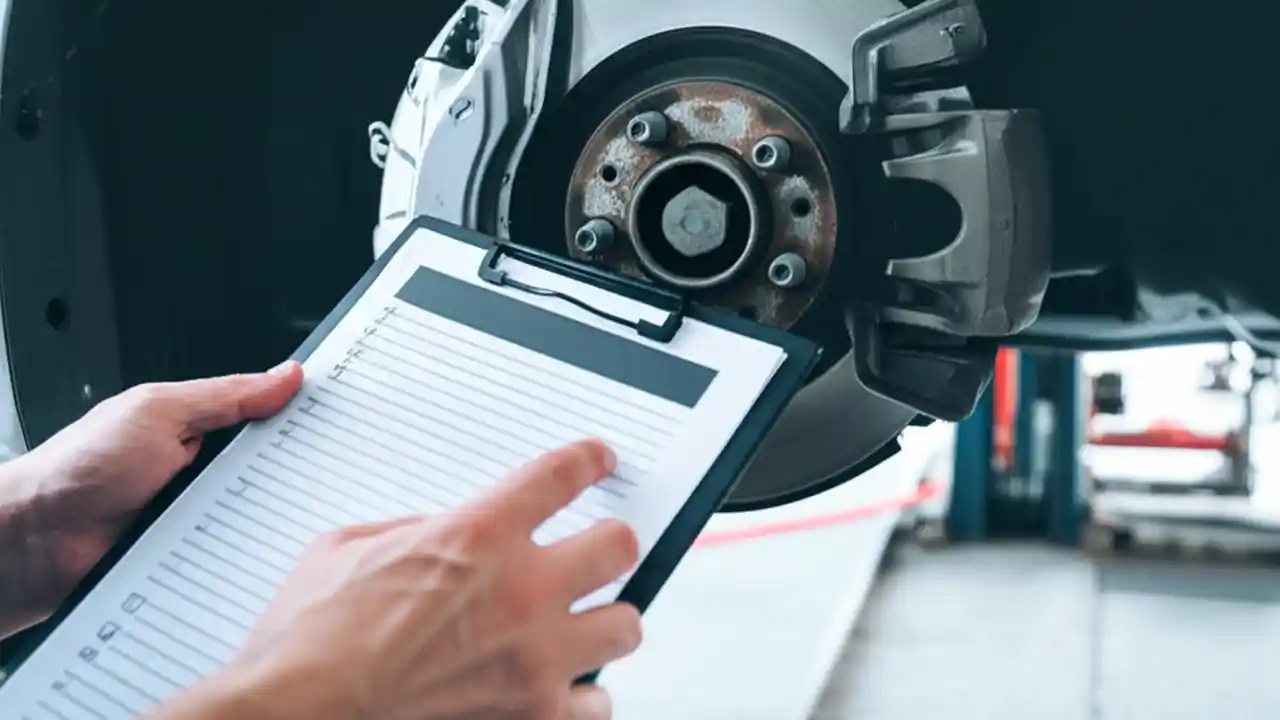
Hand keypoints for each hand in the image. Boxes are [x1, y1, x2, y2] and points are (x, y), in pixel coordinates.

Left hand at [9, 361, 302, 617]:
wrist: (36, 539)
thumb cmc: (80, 467)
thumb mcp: (160, 411)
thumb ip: (226, 395)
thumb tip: (285, 375)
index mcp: (198, 429)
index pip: (266, 420)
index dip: (298, 418)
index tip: (334, 418)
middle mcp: (203, 474)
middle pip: (272, 470)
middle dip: (292, 470)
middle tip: (318, 468)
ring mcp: (201, 518)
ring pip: (260, 515)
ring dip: (268, 514)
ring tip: (280, 508)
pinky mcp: (196, 559)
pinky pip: (236, 553)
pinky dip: (246, 551)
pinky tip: (256, 546)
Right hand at [159, 439, 641, 719]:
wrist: (294, 717)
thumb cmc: (307, 641)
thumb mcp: (348, 549)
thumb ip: (415, 529)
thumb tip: (443, 532)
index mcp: (476, 534)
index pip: (564, 473)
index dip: (589, 460)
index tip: (598, 461)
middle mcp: (521, 591)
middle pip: (619, 545)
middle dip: (609, 543)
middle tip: (594, 549)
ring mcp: (534, 659)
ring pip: (625, 625)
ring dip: (602, 622)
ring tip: (580, 625)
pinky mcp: (533, 718)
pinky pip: (597, 703)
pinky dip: (579, 696)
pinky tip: (557, 687)